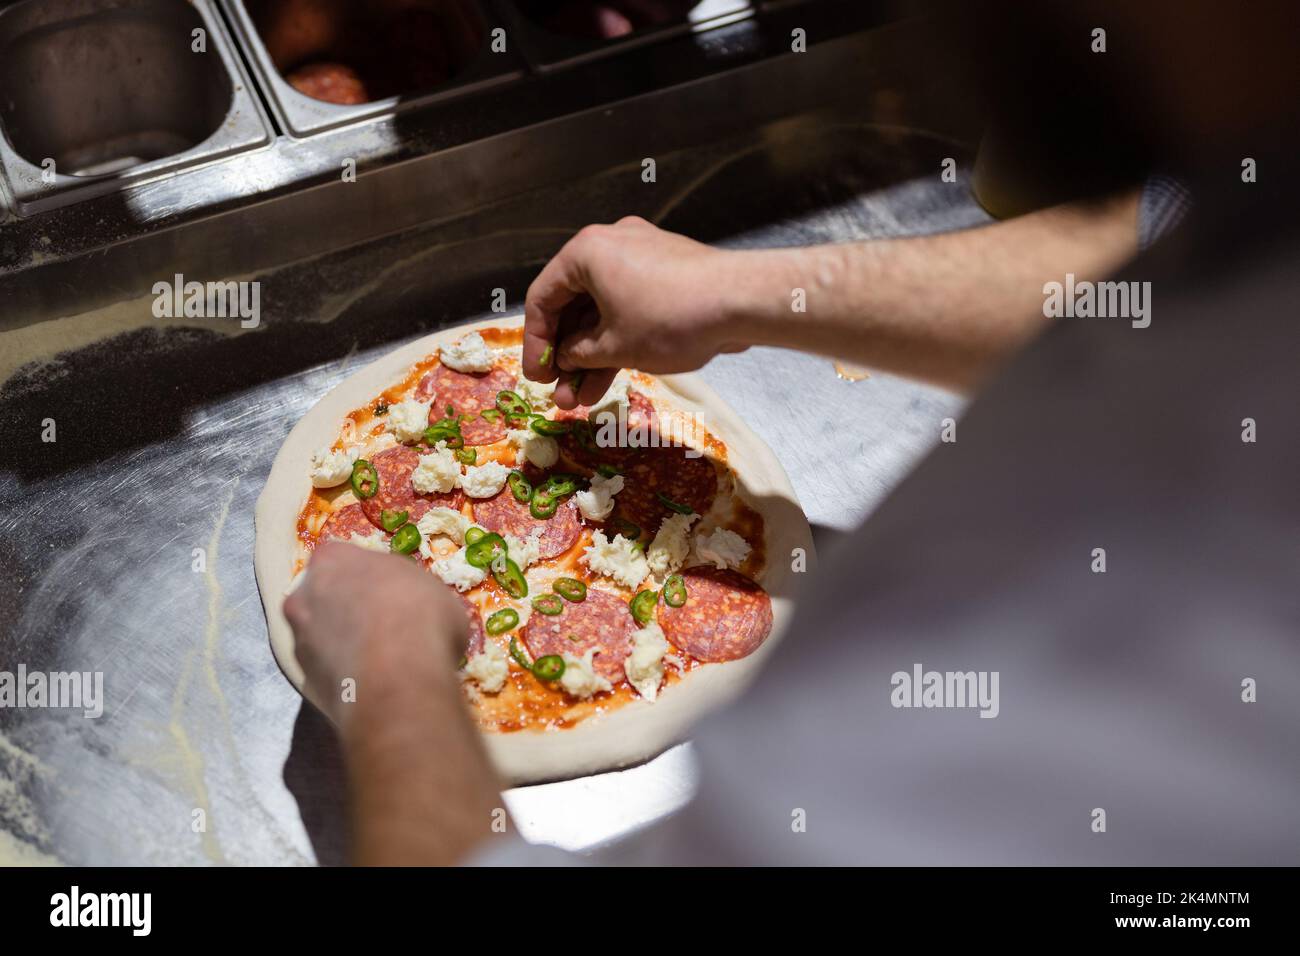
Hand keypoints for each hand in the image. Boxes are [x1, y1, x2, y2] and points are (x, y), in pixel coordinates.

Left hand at [283, 541, 467, 725]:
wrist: (399, 678)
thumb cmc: (421, 617)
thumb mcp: (433, 592)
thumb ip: (411, 597)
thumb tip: (416, 616)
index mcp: (333, 559)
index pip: (344, 560)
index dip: (369, 578)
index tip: (389, 592)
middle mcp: (304, 596)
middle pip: (324, 597)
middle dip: (348, 610)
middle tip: (382, 626)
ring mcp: (300, 640)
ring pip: (321, 638)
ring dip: (344, 646)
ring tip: (381, 663)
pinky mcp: (305, 680)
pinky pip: (328, 673)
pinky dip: (346, 677)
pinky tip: (373, 685)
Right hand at [522, 217, 749, 407]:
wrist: (741, 301)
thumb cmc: (670, 318)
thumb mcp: (615, 345)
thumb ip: (580, 353)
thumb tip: (565, 357)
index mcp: (586, 252)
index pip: (543, 299)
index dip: (535, 343)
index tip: (537, 377)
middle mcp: (610, 246)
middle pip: (574, 306)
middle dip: (567, 356)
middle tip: (560, 393)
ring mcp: (641, 258)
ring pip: (603, 312)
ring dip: (592, 355)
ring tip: (582, 398)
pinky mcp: (666, 273)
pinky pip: (628, 308)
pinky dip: (618, 339)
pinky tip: (609, 378)